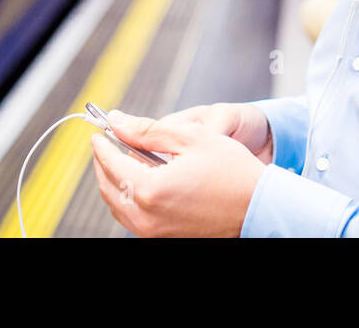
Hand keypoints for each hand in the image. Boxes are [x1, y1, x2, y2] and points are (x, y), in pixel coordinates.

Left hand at [91, 109, 267, 236]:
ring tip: (122, 160)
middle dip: (103, 163)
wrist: (260, 208)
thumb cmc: (232, 171)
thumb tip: (116, 120)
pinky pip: (133, 219)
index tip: (98, 132)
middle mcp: (146, 217)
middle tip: (106, 144)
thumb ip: (147, 129)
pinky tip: (140, 181)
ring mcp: (154, 233)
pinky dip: (129, 199)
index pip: (110, 162)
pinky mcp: (164, 239)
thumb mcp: (190, 138)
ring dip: (114, 182)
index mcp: (149, 189)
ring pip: (118, 206)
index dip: (102, 144)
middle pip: (108, 187)